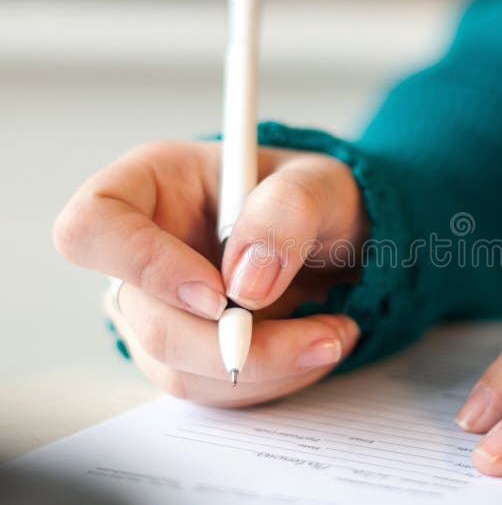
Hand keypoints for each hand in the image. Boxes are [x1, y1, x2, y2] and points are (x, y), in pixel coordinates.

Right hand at [54, 141, 365, 405]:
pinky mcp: (186, 349)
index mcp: (153, 184)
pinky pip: (211, 388)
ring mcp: (159, 306)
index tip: (219, 293)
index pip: (94, 226)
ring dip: (265, 368)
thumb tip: (246, 286)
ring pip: (179, 368)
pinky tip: (312, 349)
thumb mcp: (320, 183)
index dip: (144, 266)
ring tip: (332, 336)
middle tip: (319, 336)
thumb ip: (287, 213)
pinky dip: (270, 381)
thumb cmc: (313, 196)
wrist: (335, 238)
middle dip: (234, 344)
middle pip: (146, 321)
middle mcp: (142, 249)